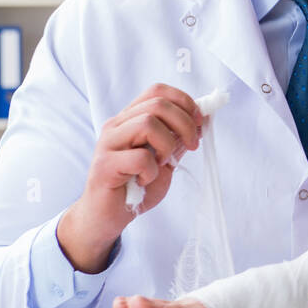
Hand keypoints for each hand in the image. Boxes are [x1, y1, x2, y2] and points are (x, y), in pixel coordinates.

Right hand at [60, 83, 204, 272]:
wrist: (109, 216)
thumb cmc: (136, 186)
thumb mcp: (166, 159)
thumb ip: (178, 139)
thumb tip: (202, 118)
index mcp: (130, 119)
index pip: (157, 91)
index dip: (184, 101)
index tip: (199, 122)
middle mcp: (117, 126)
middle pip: (157, 104)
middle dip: (185, 123)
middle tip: (192, 146)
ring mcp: (108, 143)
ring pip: (147, 124)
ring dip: (167, 146)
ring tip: (163, 164)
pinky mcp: (104, 165)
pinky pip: (140, 157)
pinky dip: (152, 171)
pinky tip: (145, 181)